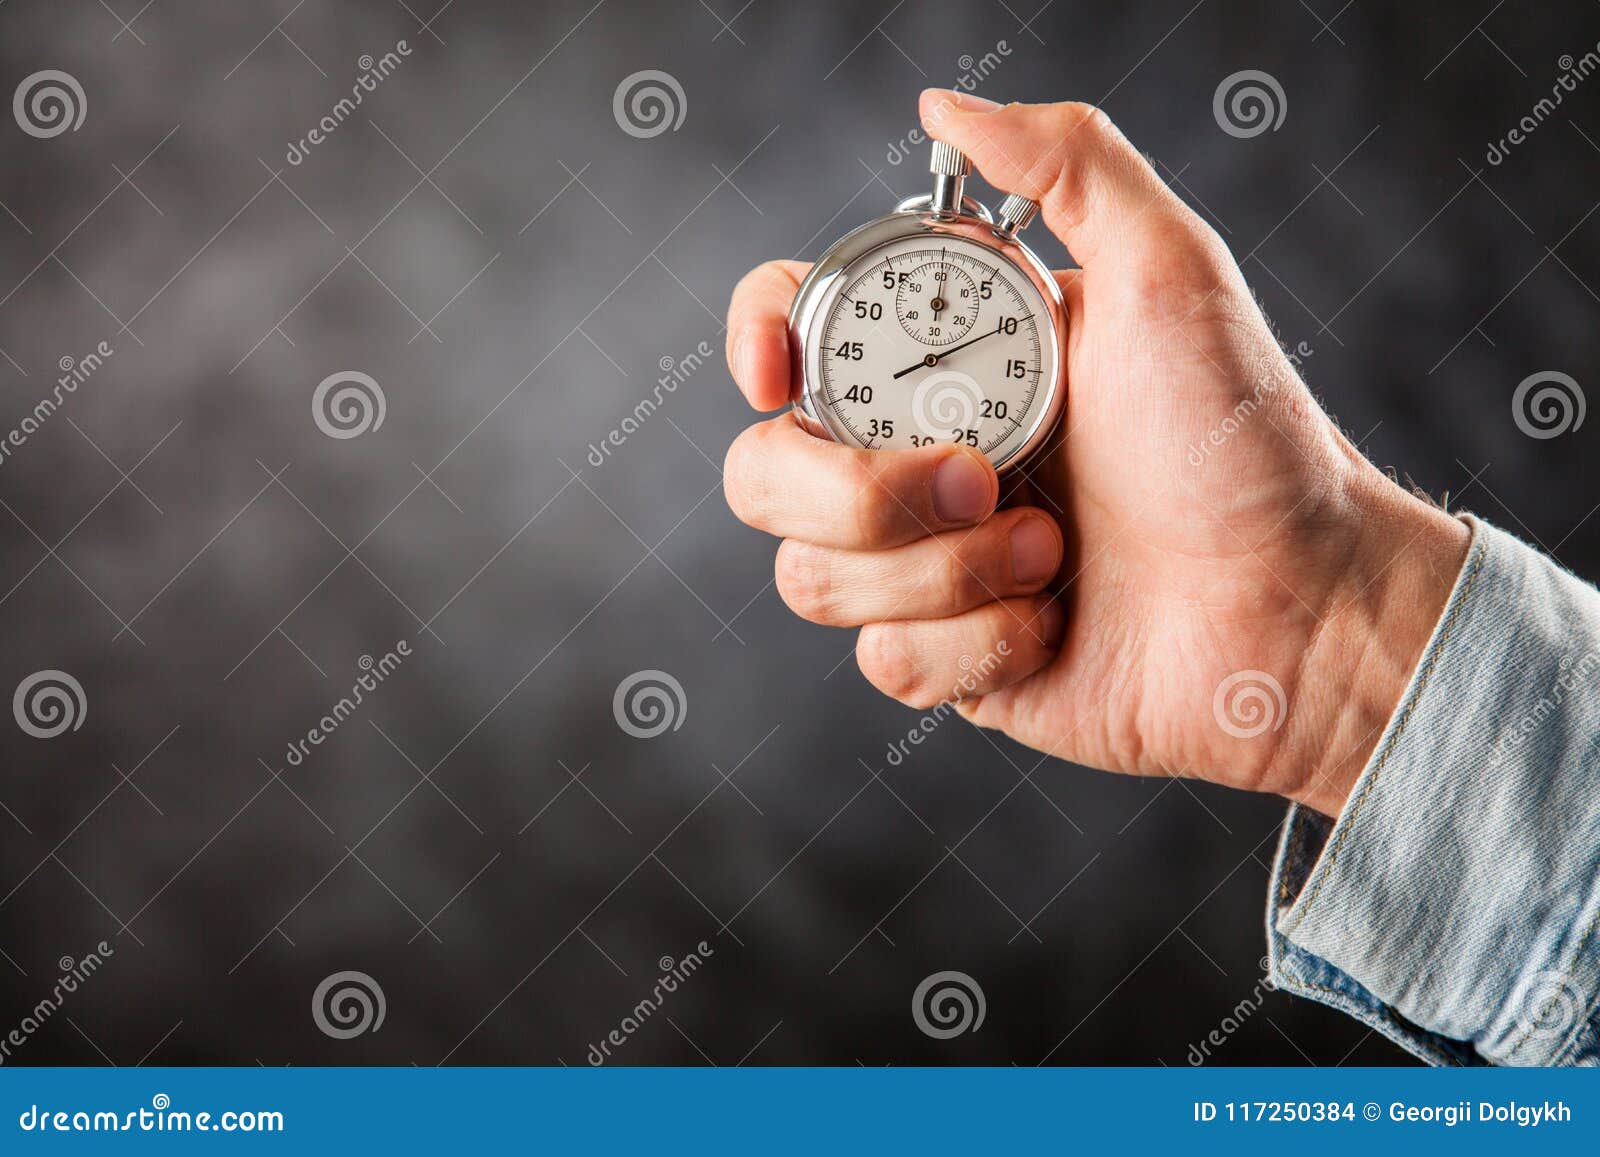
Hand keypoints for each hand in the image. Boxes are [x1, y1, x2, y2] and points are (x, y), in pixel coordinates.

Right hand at [722, 92, 1468, 816]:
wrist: (1298, 606)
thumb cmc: (1243, 439)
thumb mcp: (1168, 271)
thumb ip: (1067, 163)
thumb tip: (946, 107)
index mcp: (950, 363)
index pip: (794, 332)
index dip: (755, 341)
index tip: (779, 374)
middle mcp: (919, 459)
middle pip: (765, 474)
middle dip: (858, 492)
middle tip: (983, 481)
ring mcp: (926, 564)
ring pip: (813, 577)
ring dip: (940, 571)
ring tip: (1051, 554)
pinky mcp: (949, 657)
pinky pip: (885, 659)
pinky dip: (975, 642)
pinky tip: (1052, 619)